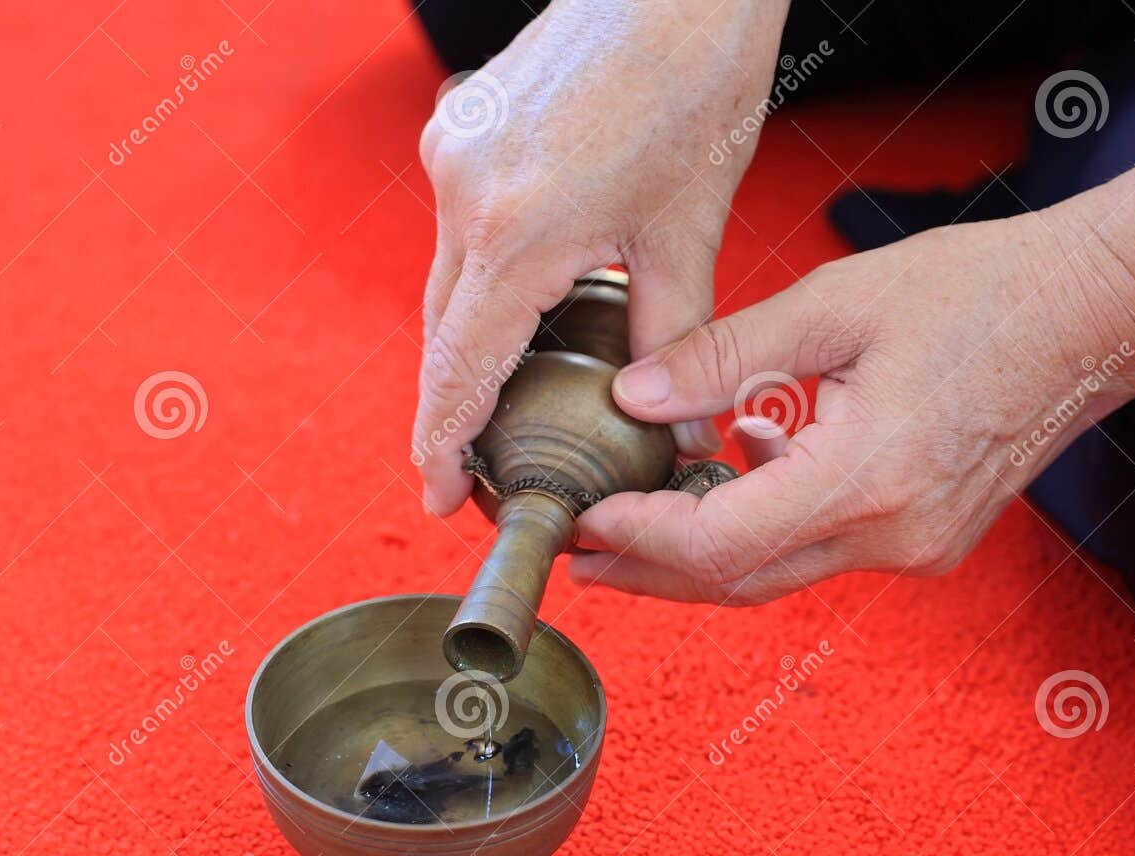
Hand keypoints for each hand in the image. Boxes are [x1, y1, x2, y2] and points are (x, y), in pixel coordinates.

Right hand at [413, 0, 790, 513]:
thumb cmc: (695, 80)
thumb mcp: (689, 228)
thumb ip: (677, 336)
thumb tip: (682, 426)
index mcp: (518, 231)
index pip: (460, 370)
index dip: (442, 445)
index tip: (439, 497)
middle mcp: (465, 192)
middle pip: (444, 332)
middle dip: (457, 405)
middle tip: (479, 466)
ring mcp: (454, 152)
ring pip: (448, 280)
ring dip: (471, 341)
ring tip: (509, 397)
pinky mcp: (462, 126)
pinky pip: (459, 228)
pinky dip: (483, 277)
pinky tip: (525, 299)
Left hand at [569, 207, 1134, 602]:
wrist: (1094, 316)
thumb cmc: (978, 292)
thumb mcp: (834, 303)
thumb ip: (722, 356)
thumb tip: (632, 398)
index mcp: (868, 478)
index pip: (722, 543)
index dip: (642, 538)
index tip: (584, 520)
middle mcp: (894, 536)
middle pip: (739, 582)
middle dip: (651, 571)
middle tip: (580, 555)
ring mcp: (916, 548)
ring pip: (777, 573)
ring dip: (700, 557)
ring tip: (629, 525)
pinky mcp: (927, 541)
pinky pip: (821, 551)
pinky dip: (762, 531)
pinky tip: (729, 478)